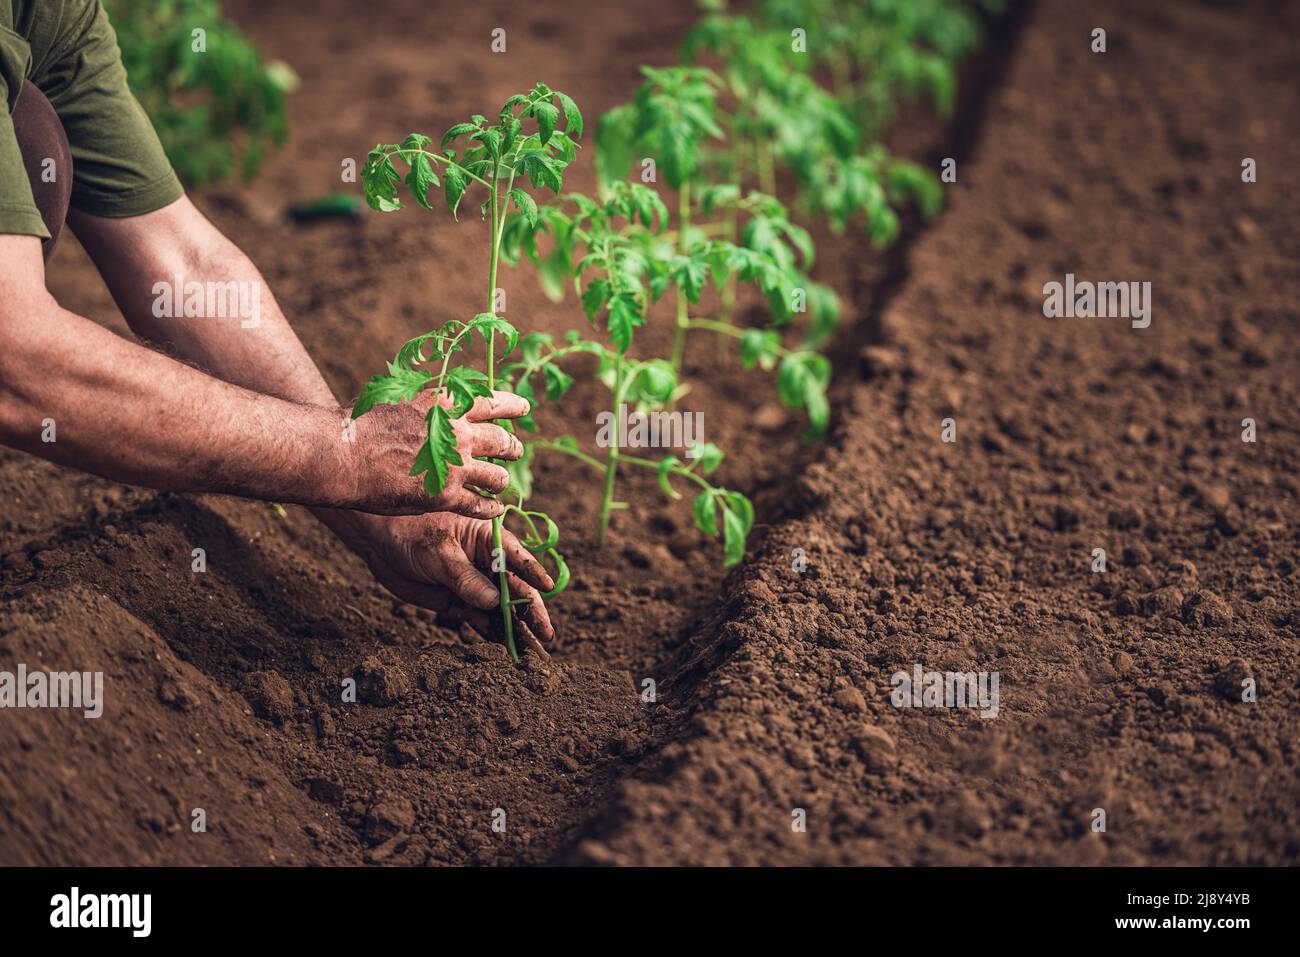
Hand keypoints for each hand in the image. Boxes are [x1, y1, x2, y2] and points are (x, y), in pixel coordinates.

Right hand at [341, 390, 526, 517]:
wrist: (342, 453)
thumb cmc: (361, 422)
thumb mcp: (400, 395)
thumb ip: (427, 400)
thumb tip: (440, 396)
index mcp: (448, 403)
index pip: (494, 402)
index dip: (513, 406)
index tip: (525, 410)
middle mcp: (458, 433)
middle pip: (504, 441)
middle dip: (513, 447)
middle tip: (515, 451)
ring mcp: (454, 466)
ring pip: (498, 477)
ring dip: (502, 481)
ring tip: (500, 483)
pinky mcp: (445, 496)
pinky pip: (482, 506)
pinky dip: (491, 508)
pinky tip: (494, 510)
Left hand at [354, 512, 555, 655]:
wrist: (380, 542)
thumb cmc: (412, 533)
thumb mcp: (440, 553)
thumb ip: (466, 578)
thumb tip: (493, 602)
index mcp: (488, 538)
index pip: (517, 557)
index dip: (534, 573)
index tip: (547, 587)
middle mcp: (487, 562)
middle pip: (516, 588)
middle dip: (530, 611)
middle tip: (545, 633)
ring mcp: (475, 583)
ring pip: (501, 607)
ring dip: (514, 627)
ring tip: (530, 649)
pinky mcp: (460, 601)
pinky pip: (480, 618)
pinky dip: (491, 632)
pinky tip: (504, 646)